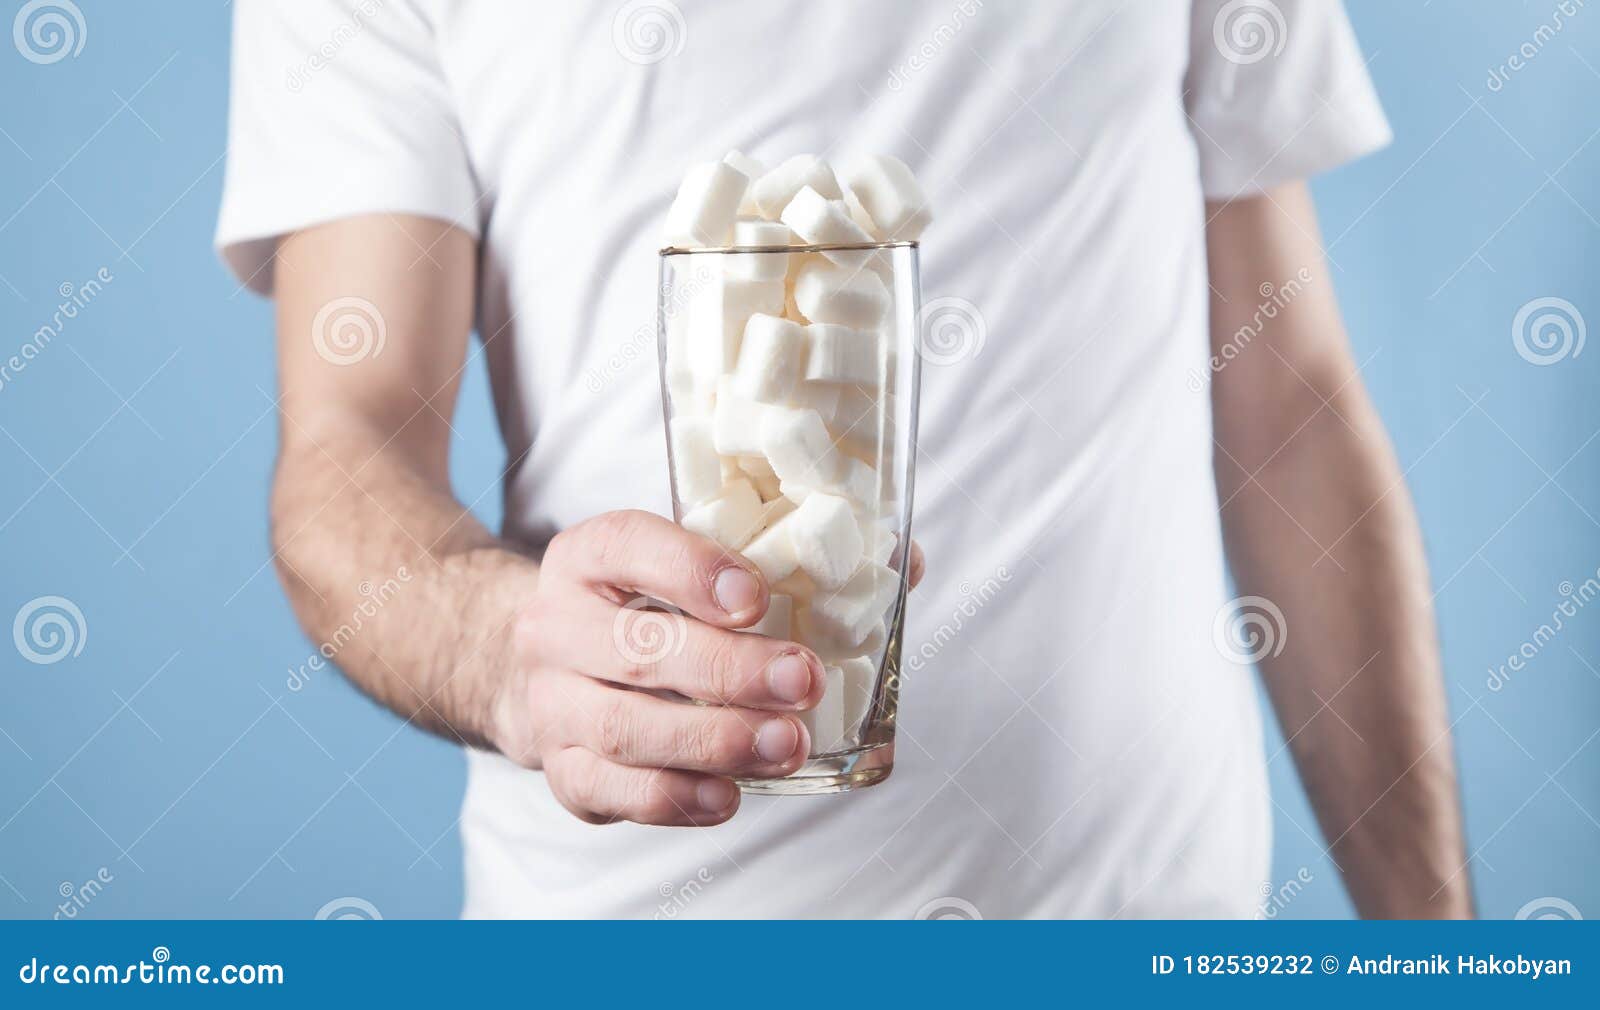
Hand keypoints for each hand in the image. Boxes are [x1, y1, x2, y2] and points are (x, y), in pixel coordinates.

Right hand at [490, 509, 920, 827]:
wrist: (542, 670)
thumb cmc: (642, 610)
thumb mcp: (684, 567)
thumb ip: (784, 561)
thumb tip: (905, 565)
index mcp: (589, 555)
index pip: (628, 543)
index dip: (693, 569)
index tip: (756, 598)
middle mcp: (555, 625)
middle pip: (637, 646)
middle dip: (729, 670)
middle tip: (802, 680)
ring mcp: (550, 702)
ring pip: (625, 727)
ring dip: (715, 740)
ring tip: (788, 744)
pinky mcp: (561, 769)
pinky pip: (612, 792)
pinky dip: (674, 799)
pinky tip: (730, 795)